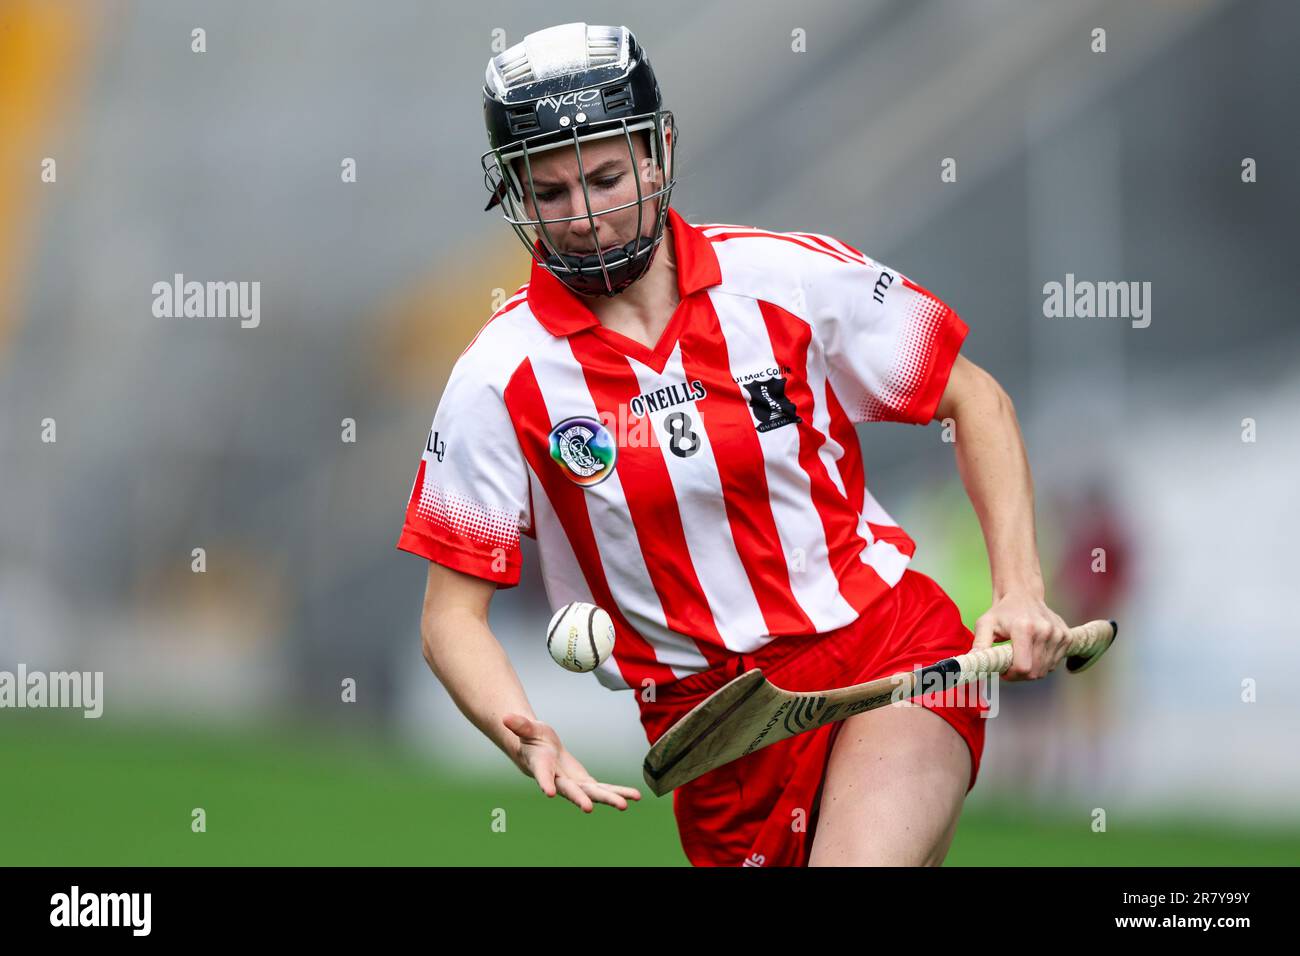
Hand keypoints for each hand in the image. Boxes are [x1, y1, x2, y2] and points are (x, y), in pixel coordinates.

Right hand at [501, 713, 641, 811]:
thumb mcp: (527, 729)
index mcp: (542, 768)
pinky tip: (635, 797)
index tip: (549, 792)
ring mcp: (574, 784)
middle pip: (571, 791)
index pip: (542, 776)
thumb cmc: (532, 739)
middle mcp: (559, 781)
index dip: (545, 783)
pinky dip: (619, 792)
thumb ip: (520, 725)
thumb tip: (505, 717)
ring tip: (627, 804)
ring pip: (593, 793)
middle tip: (589, 809)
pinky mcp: (586, 783)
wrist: (541, 752)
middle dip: (580, 799)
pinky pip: (604, 788)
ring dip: (610, 798)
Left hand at [971, 591, 1070, 680]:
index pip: (1023, 667)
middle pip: (1034, 672)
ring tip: (1021, 655)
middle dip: (1019, 674)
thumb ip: (979, 644)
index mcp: (1024, 628)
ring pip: (1045, 670)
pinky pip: (1054, 664)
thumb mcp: (985, 624)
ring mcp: (1058, 634)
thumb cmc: (1002, 612)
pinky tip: (1033, 651)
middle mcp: (1045, 631)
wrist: (1023, 595)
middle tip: (1010, 664)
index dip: (1012, 675)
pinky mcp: (1066, 637)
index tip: (1004, 670)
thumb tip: (973, 662)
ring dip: (1031, 669)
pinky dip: (1043, 664)